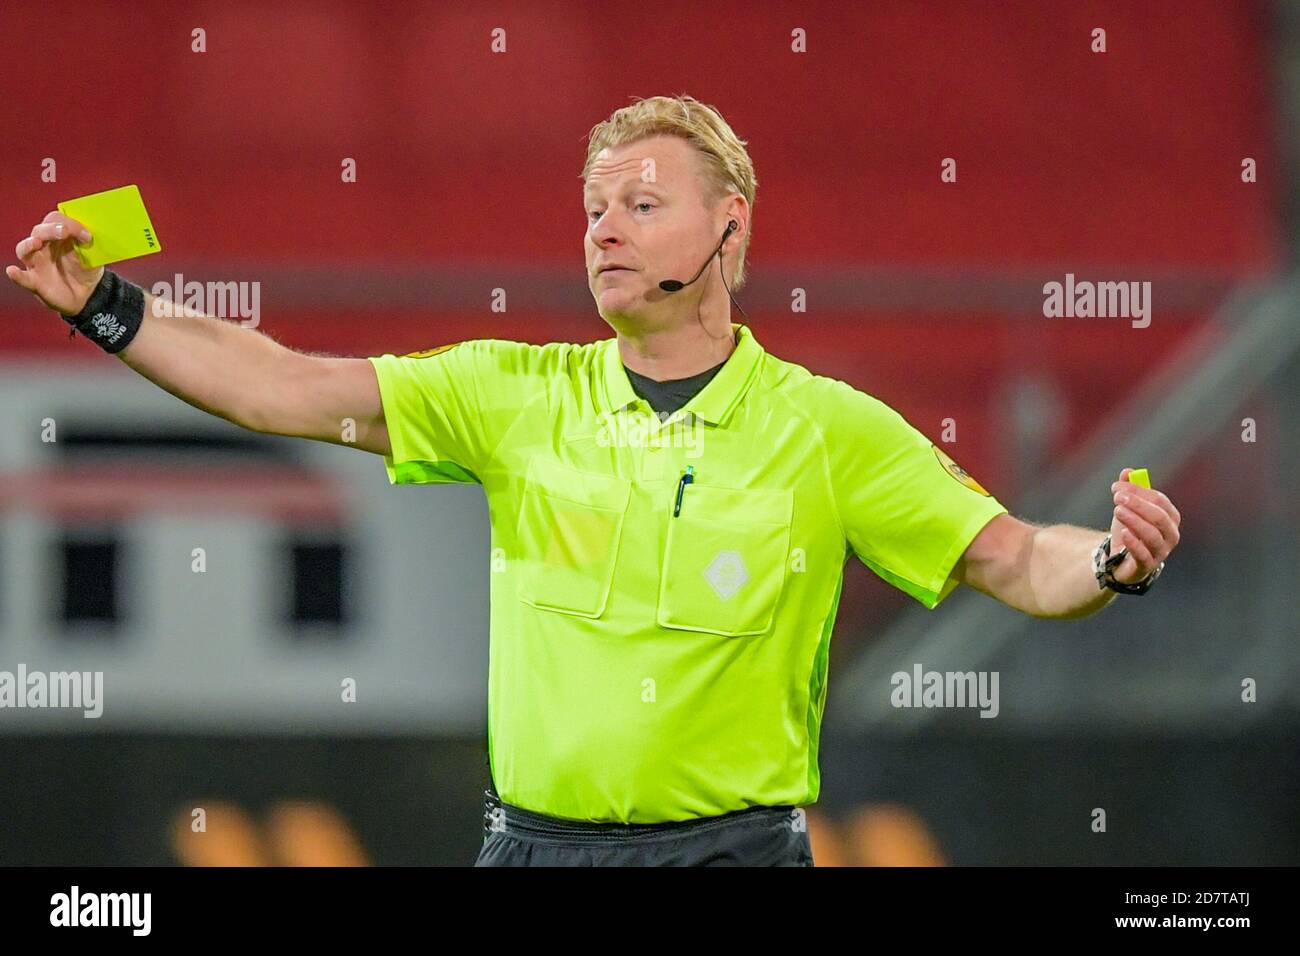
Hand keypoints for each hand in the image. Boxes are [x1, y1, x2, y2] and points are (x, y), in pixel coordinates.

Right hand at [5, 212, 102, 315]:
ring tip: (36, 243)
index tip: (87, 235)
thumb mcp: (94, 256)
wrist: (88, 294)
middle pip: (39, 231)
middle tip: (65, 232)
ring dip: (29, 244)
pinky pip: (22, 277)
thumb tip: (96, 235)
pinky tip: (13, 271)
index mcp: (58, 236)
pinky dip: (17, 275)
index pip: (56, 221)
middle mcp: (44, 246)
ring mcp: (37, 263)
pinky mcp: (34, 281)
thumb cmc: (86, 269)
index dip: (71, 224)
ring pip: (25, 249)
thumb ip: (93, 246)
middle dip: (51, 229)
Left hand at [1108, 467, 1180, 583]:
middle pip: (1158, 517)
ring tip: (1117, 510)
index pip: (1159, 500)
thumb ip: (1129, 490)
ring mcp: (1161, 552)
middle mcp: (1170, 534)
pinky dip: (1134, 543)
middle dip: (1138, 504)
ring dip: (1134, 520)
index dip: (1138, 491)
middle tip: (1117, 497)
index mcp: (1170, 517)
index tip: (1116, 486)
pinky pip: (1144, 555)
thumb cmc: (1129, 530)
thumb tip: (1127, 472)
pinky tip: (1123, 533)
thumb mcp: (1127, 509)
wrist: (1121, 559)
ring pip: (1152, 535)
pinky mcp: (1148, 566)